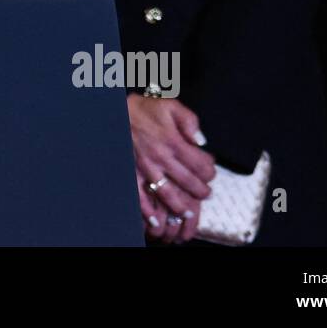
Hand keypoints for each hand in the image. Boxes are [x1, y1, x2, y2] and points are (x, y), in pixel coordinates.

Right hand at [128, 93, 214, 242]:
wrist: (116, 111)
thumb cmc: (145, 108)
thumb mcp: (171, 106)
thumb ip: (190, 121)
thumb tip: (202, 142)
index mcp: (173, 141)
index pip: (200, 164)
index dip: (210, 171)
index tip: (210, 173)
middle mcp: (161, 157)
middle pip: (188, 181)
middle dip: (201, 191)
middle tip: (205, 193)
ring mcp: (146, 167)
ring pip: (168, 193)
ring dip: (181, 206)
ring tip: (189, 211)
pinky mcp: (132, 172)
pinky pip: (140, 196)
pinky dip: (148, 212)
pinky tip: (156, 221)